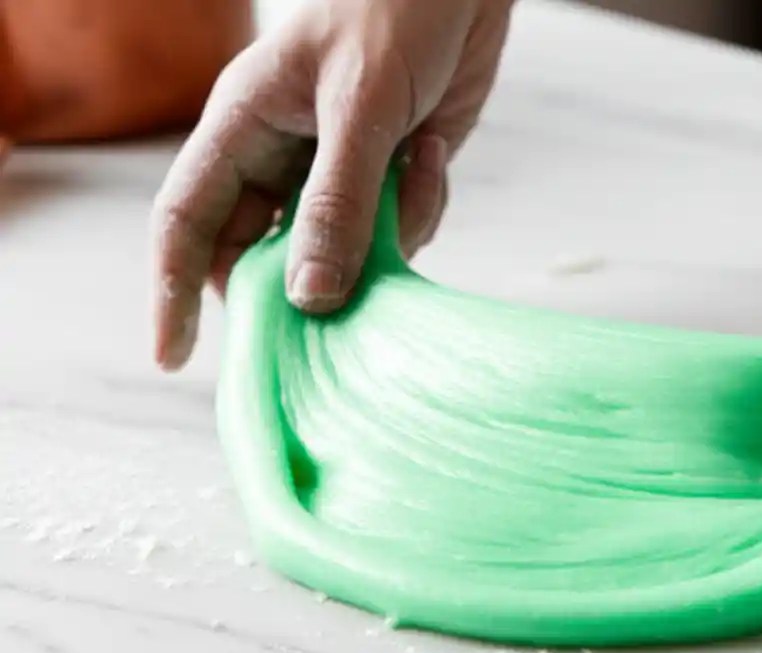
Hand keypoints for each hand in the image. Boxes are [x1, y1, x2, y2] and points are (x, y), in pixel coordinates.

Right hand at [151, 0, 511, 370]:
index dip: (173, 289)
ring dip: (382, 236)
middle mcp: (282, 159)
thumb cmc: (392, 15)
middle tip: (343, 299)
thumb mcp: (360, 107)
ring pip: (340, 255)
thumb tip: (309, 298)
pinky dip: (420, 208)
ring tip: (412, 164)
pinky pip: (395, 234)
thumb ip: (336, 202)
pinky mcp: (388, 182)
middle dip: (303, 284)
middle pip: (264, 255)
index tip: (174, 354)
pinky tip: (431, 150)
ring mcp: (336, 175)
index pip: (186, 220)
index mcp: (242, 128)